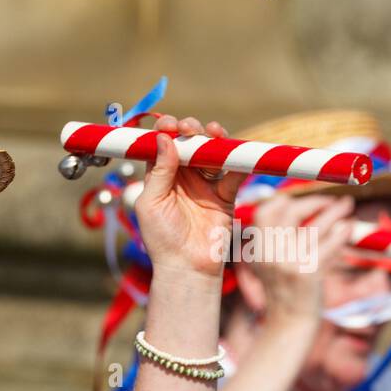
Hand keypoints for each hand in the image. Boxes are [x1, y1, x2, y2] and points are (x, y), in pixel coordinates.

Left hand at [133, 115, 248, 279]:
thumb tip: (163, 139)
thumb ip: (159, 171)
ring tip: (213, 132)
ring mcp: (205, 184)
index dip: (166, 131)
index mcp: (160, 178)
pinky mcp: (225, 195)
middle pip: (190, 143)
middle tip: (190, 128)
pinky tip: (236, 152)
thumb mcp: (151, 203)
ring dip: (214, 138)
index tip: (168, 124)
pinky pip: (235, 173)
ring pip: (212, 152)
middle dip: (191, 129)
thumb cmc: (162, 239)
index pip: (163, 146)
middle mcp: (183, 178)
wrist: (187, 267)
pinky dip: (238, 160)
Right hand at [242, 192, 352, 327]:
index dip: (284, 201)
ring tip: (347, 205)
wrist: (289, 323)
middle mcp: (268, 255)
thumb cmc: (285, 290)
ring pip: (315, 226)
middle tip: (332, 201)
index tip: (302, 200)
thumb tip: (303, 206)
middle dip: (314, 201)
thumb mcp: (270, 264)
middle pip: (291, 213)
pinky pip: (329, 244)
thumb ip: (277, 239)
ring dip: (335, 211)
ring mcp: (287, 264)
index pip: (264, 212)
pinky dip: (342, 232)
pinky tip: (348, 227)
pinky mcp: (308, 273)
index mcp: (256, 250)